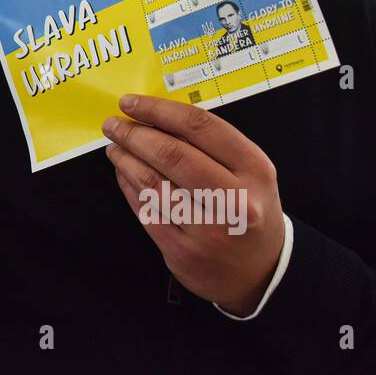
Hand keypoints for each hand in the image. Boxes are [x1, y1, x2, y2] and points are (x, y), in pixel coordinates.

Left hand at [102, 94, 284, 315]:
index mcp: (253, 169)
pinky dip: (128, 186)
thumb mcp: (249, 172)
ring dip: (125, 159)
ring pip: (153, 183)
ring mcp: (207, 230)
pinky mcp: (183, 252)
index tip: (132, 103)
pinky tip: (123, 174)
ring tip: (115, 147)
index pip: (199, 127)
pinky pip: (146, 210)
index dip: (159, 110)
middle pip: (172, 154)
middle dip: (134, 134)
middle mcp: (234, 200)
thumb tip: (154, 118)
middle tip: (113, 125)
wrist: (262, 271)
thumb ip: (211, 145)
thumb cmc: (249, 209)